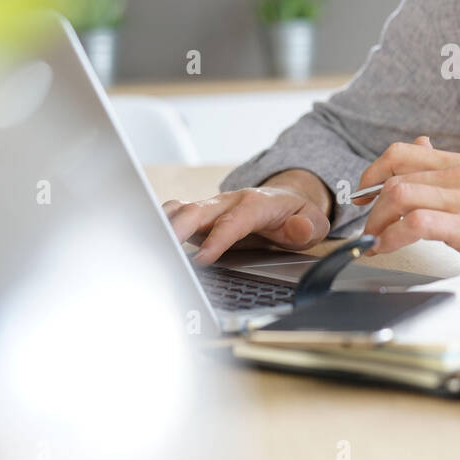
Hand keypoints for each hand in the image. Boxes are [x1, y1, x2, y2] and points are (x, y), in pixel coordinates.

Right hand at [161, 184, 330, 265]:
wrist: (287, 201)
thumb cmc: (295, 215)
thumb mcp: (313, 223)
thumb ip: (307, 227)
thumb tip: (299, 228)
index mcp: (257, 204)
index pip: (235, 220)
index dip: (218, 238)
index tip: (203, 258)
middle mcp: (229, 202)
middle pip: (199, 210)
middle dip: (179, 228)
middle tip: (162, 251)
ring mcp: (212, 208)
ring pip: (182, 210)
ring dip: (163, 224)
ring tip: (146, 245)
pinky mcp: (199, 216)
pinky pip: (175, 215)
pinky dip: (159, 225)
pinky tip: (146, 241)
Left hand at [358, 137, 459, 277]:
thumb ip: (453, 175)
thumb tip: (422, 151)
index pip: (402, 153)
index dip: (372, 172)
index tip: (364, 193)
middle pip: (394, 172)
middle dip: (368, 200)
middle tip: (365, 223)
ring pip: (398, 194)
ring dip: (375, 220)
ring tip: (374, 240)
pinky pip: (414, 223)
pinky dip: (390, 237)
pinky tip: (387, 249)